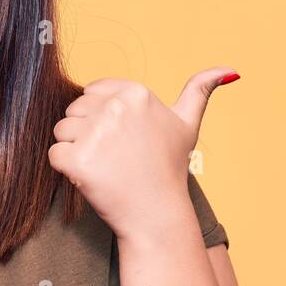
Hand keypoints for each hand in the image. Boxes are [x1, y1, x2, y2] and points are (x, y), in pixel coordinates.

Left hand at [48, 68, 237, 236]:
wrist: (157, 214)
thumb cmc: (168, 169)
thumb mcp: (187, 124)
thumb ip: (200, 90)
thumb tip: (231, 70)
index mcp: (136, 93)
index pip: (91, 92)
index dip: (100, 117)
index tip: (121, 139)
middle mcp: (116, 108)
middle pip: (74, 110)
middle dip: (86, 133)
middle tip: (114, 157)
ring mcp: (96, 133)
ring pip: (61, 131)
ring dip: (74, 150)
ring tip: (104, 167)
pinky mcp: (77, 160)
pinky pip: (55, 155)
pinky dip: (67, 169)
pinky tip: (92, 179)